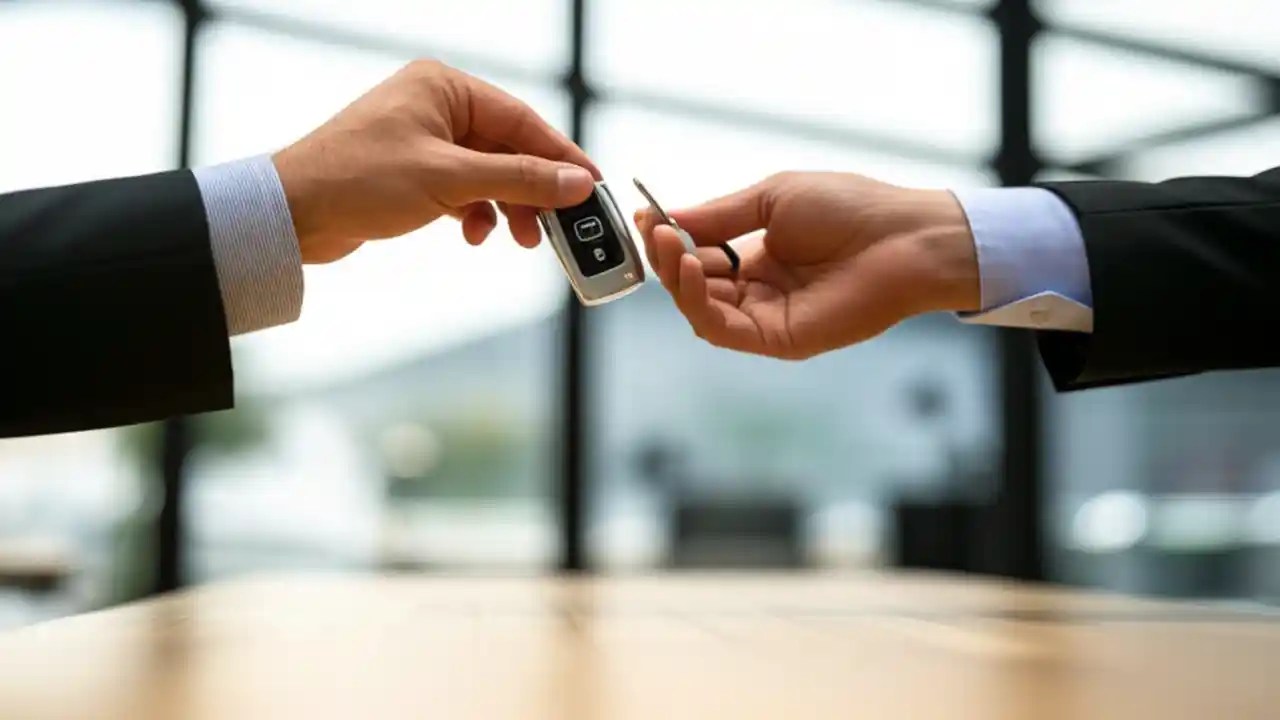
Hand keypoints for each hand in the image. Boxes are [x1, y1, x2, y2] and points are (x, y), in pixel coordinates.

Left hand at [272, 60, 599, 262]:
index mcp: (444, 87)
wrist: (292, 214)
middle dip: (532, 191)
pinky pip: (464, 190)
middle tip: (558, 227)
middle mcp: (436, 106)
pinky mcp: (413, 173)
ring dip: (507, 207)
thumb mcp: (450, 180)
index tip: (591, 187)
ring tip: (520, 240)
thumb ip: (519, 179)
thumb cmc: (358, 180)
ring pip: (488, 174)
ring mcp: (424, 140)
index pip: (521, 120)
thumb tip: (576, 182)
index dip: (560, 157)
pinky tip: (475, 234)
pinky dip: (476, 213)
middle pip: (508, 149)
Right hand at [636, 172, 980, 359]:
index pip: (700, 256)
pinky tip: (692, 268)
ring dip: (676, 278)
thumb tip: (663, 219)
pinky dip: (697, 301)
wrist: (903, 237)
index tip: (646, 217)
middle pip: (694, 285)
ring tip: (668, 245)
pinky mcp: (778, 339)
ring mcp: (767, 317)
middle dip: (668, 258)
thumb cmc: (851, 209)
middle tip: (654, 230)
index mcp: (759, 256)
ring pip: (701, 309)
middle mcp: (759, 290)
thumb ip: (717, 216)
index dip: (671, 240)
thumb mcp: (771, 199)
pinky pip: (722, 329)